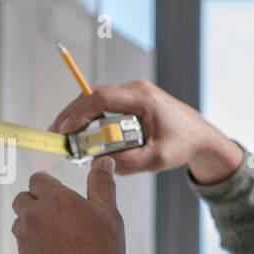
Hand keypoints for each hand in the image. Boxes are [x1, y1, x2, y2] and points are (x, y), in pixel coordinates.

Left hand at [12, 157, 125, 253]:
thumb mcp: (109, 213)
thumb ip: (102, 184)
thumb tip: (103, 164)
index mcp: (55, 199)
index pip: (38, 179)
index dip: (48, 183)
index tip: (56, 190)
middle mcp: (34, 215)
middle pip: (23, 198)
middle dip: (36, 201)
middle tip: (57, 212)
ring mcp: (25, 238)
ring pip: (20, 221)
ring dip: (33, 222)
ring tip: (56, 234)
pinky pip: (23, 243)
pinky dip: (34, 243)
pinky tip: (53, 252)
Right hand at [47, 78, 241, 180]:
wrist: (200, 135)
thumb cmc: (183, 144)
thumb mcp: (158, 159)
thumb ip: (130, 163)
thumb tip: (100, 164)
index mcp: (142, 97)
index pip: (102, 98)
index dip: (79, 112)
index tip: (63, 129)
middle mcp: (135, 90)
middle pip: (94, 96)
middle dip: (71, 115)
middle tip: (54, 134)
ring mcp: (133, 94)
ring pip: (97, 101)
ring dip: (79, 117)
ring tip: (62, 137)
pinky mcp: (131, 102)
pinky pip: (105, 107)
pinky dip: (90, 119)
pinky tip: (80, 134)